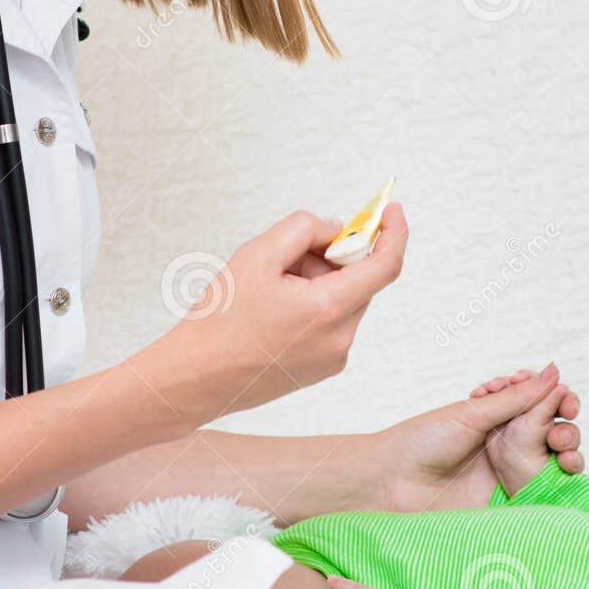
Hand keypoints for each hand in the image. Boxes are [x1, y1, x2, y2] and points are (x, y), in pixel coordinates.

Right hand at [156, 204, 408, 423]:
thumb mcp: (258, 254)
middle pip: (359, 281)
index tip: (391, 211)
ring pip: (344, 301)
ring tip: (273, 287)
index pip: (385, 265)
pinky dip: (315, 305)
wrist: (195, 377)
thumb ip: (305, 229)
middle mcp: (340, 338)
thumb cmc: (220, 317)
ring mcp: (333, 359)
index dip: (394, 233)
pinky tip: (275, 310)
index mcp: (328, 309)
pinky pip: (332, 324)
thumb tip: (336, 230)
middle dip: (333, 257)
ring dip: (321, 282)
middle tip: (292, 253)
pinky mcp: (322, 369)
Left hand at [372, 363, 585, 512]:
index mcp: (499, 419)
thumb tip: (556, 370)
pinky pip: (548, 501)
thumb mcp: (472, 414)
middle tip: (559, 435)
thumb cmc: (421, 442)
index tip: (565, 402)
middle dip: (567, 431)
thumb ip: (516, 398)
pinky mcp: (509, 507)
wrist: (389, 486)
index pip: (543, 406)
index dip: (560, 402)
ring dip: (574, 459)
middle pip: (555, 436)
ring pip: (556, 467)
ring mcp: (511, 477)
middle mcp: (509, 447)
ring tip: (571, 461)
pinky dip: (576, 496)